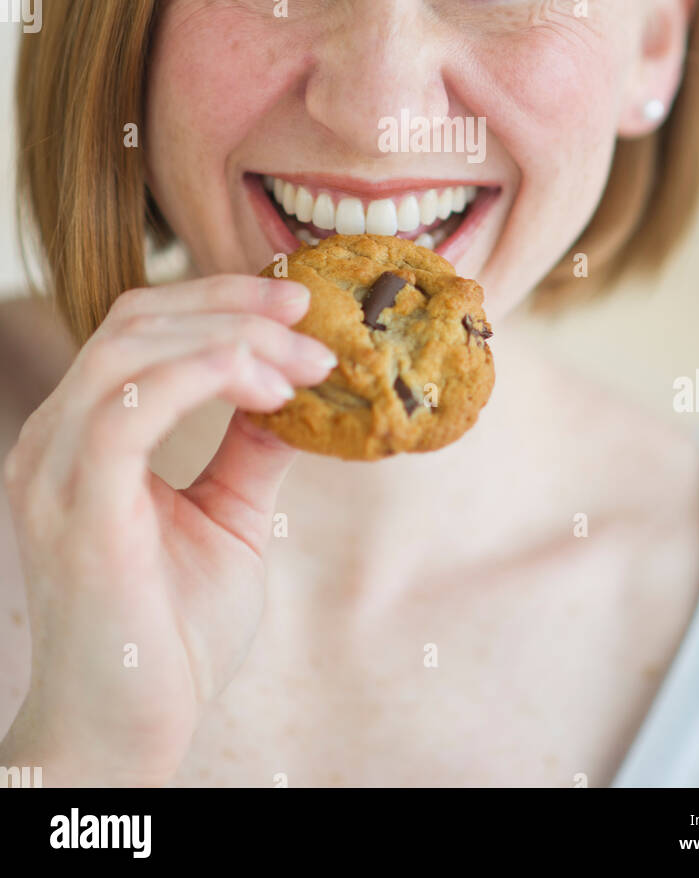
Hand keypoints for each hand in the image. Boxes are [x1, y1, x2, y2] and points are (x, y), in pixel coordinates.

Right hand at [1, 273, 334, 786]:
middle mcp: (54, 441)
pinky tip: (266, 392)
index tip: (299, 306)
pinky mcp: (76, 510)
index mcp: (83, 435)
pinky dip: (203, 377)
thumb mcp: (229, 516)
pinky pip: (128, 410)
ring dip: (231, 339)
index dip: (219, 299)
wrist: (129, 731)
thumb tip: (300, 388)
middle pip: (135, 319)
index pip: (140, 325)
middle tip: (312, 321)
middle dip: (233, 307)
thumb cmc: (172, 631)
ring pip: (132, 349)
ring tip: (305, 365)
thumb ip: (250, 447)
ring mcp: (55, 472)